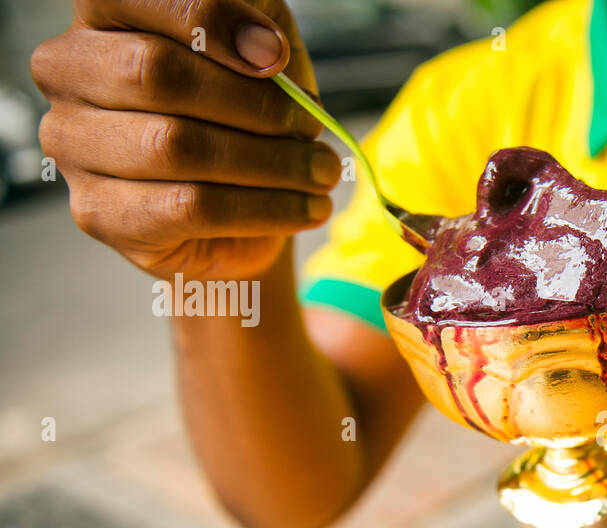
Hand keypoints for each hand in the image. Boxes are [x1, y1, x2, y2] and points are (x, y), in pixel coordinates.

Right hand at [32, 0, 338, 280]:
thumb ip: (258, 24)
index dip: (213, 21)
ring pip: (174, 146)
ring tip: (320, 173)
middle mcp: (69, 73)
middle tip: (312, 127)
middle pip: (157, 74)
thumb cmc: (245, 117)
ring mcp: (73, 144)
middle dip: (254, 105)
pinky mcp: (99, 212)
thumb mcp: (262, 50)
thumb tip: (262, 48)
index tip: (275, 58)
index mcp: (104, 14)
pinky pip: (189, 208)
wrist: (242, 212)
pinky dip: (263, 210)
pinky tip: (304, 208)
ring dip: (271, 163)